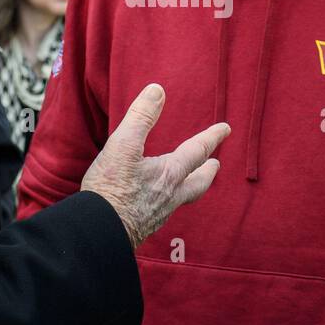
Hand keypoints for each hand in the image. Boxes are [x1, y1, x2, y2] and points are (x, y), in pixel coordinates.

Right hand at [81, 83, 229, 248]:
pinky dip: (167, 203)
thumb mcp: (123, 145)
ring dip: (189, 188)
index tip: (226, 129)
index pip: (197, 151)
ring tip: (188, 185)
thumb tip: (158, 90)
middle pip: (197, 183)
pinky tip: (156, 204)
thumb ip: (140, 117)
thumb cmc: (111, 189)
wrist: (99, 234)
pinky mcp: (142, 227)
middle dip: (207, 171)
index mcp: (169, 174)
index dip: (212, 137)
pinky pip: (163, 212)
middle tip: (216, 165)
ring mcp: (158, 214)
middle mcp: (169, 196)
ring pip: (181, 198)